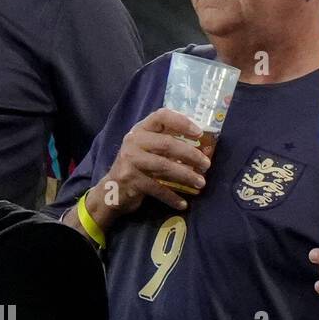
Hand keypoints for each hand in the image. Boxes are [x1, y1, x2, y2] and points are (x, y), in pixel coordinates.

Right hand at [88, 108, 212, 224]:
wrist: (112, 189)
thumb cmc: (139, 165)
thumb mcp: (151, 148)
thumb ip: (171, 144)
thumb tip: (206, 148)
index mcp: (141, 129)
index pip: (161, 116)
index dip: (182, 122)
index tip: (200, 133)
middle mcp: (134, 141)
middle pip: (167, 144)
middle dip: (191, 155)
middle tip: (207, 165)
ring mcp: (130, 160)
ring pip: (164, 166)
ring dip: (186, 176)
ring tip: (201, 183)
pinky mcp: (130, 180)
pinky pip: (157, 188)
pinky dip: (172, 196)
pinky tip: (183, 203)